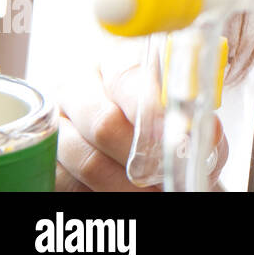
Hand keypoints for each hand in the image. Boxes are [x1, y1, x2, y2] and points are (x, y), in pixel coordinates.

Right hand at [55, 63, 226, 191]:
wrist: (146, 140)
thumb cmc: (168, 120)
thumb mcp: (190, 114)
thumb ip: (196, 119)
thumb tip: (207, 133)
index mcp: (119, 60)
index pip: (129, 78)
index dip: (153, 110)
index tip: (174, 136)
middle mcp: (81, 85)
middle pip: (102, 122)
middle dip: (138, 155)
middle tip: (161, 173)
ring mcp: (58, 121)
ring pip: (86, 159)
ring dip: (124, 185)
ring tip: (152, 190)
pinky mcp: (46, 156)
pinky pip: (68, 183)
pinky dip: (101, 194)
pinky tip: (125, 193)